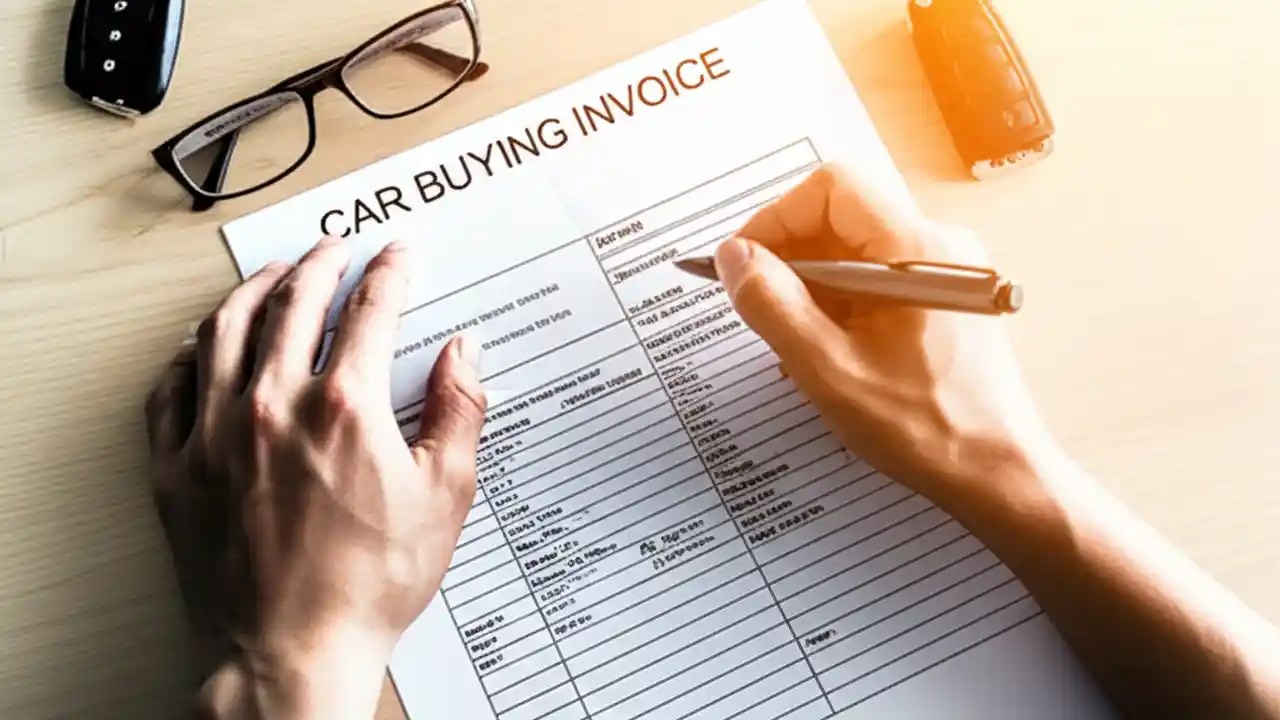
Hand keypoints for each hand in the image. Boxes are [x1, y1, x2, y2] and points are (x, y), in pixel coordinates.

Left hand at [144, 238, 484, 718]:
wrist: (294, 650)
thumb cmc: (368, 585)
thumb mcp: (444, 496)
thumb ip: (458, 411)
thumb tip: (464, 352)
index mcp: (344, 408)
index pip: (371, 310)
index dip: (391, 272)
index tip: (399, 256)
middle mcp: (273, 406)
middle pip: (294, 302)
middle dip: (321, 263)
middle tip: (336, 248)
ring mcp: (216, 434)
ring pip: (224, 330)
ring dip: (254, 289)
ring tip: (274, 274)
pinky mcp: (179, 469)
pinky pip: (171, 388)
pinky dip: (190, 352)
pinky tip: (203, 343)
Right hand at [718, 165, 1060, 510]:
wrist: (998, 474)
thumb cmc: (927, 428)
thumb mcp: (829, 370)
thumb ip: (773, 305)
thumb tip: (734, 257)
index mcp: (917, 249)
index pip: (832, 187)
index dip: (777, 219)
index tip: (745, 265)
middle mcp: (938, 245)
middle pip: (840, 217)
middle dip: (790, 259)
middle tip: (763, 311)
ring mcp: (945, 270)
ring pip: (854, 250)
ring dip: (812, 288)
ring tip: (799, 346)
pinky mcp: (943, 297)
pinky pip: (875, 278)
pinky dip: (840, 306)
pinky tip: (830, 354)